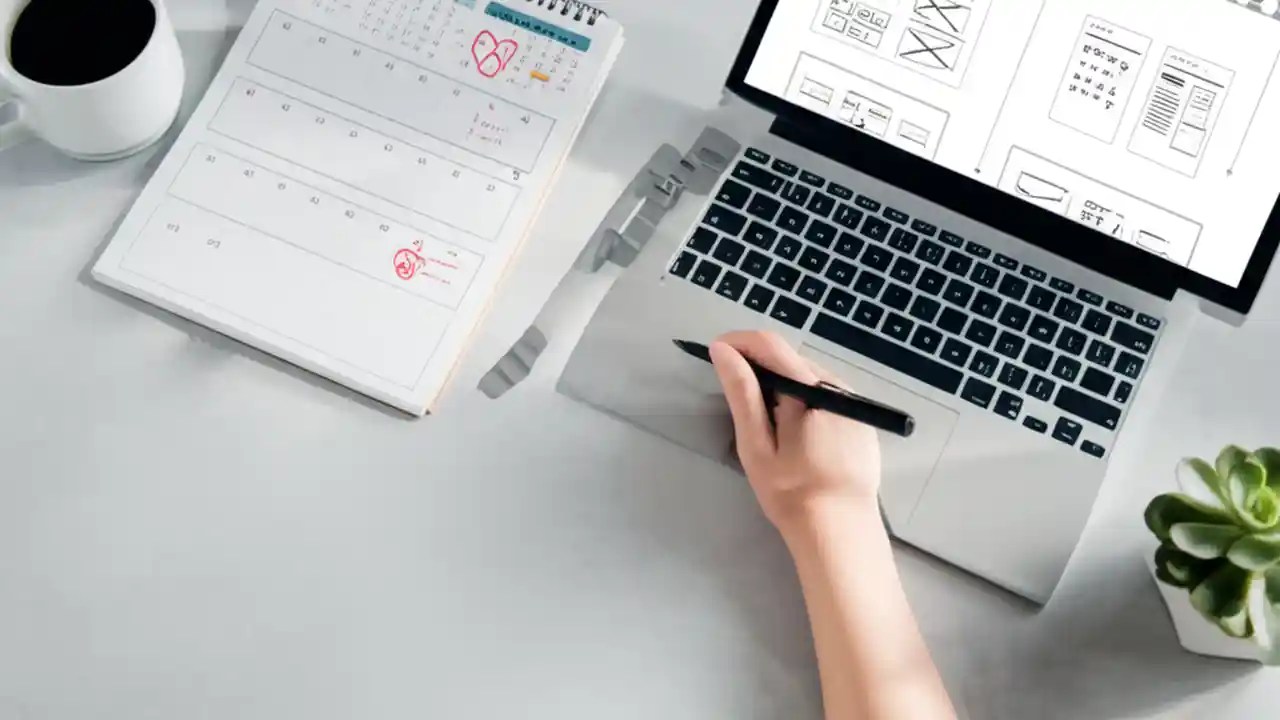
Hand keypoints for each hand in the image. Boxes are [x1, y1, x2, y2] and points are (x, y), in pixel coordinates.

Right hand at [709, 331, 881, 535]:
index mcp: (812, 388)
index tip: (715, 353)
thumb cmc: (793, 492)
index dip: (739, 341)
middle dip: (759, 367)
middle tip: (737, 399)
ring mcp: (855, 403)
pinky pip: (825, 396)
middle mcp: (839, 386)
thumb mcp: (756, 445)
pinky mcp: (862, 420)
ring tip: (766, 422)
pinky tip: (795, 434)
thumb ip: (741, 393)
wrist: (841, 533)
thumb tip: (723, 351)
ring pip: (808, 377)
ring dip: (782, 386)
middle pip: (791, 359)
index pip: (772, 344)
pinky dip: (803, 401)